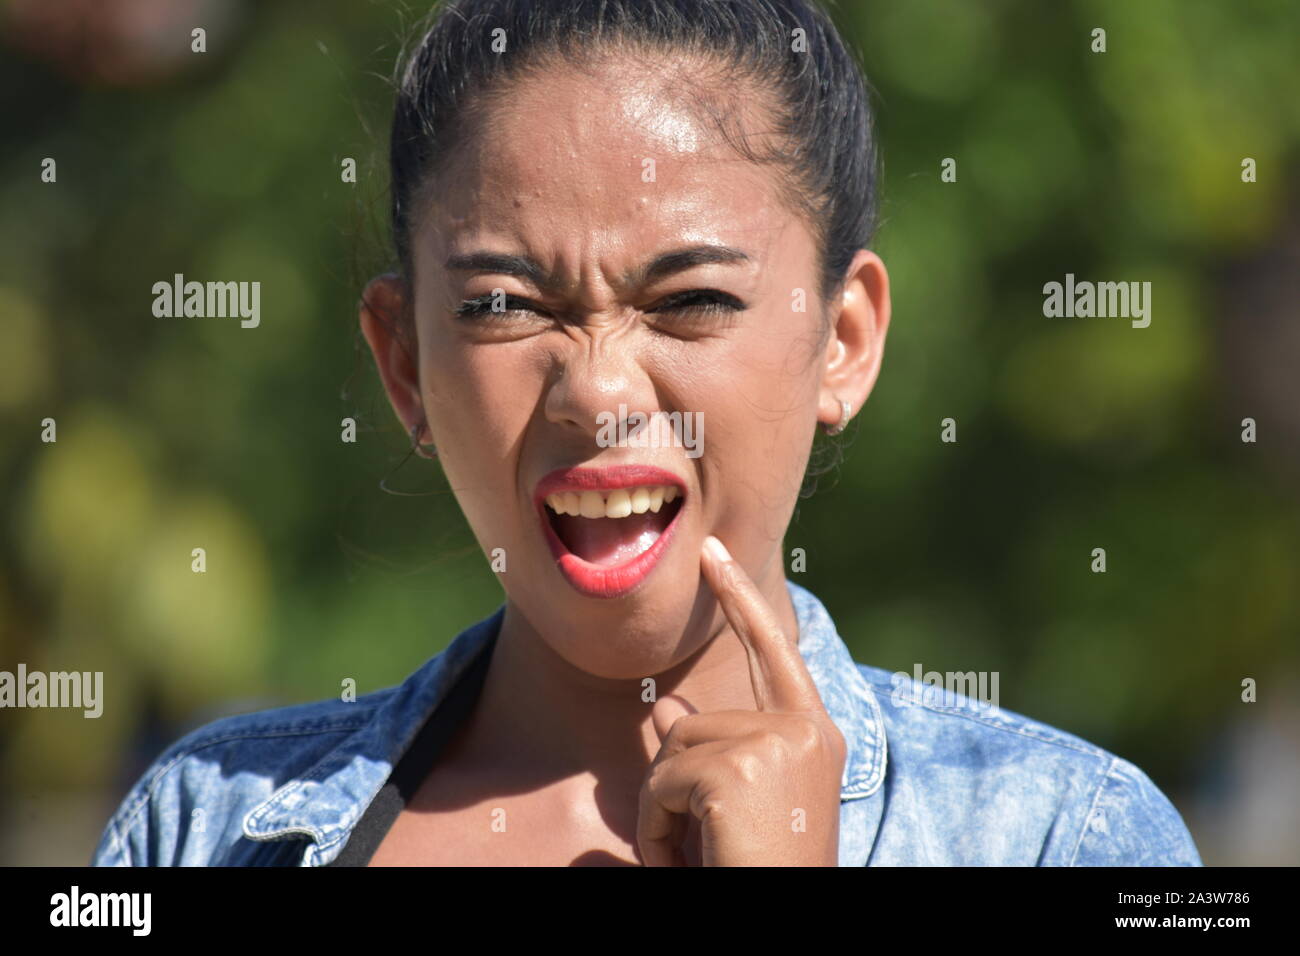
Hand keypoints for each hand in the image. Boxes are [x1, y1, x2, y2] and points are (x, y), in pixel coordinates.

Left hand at [636, 535, 846, 865]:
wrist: (782, 914)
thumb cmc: (760, 868)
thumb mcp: (733, 809)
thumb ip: (705, 752)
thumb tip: (665, 711)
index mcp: (813, 735)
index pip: (772, 649)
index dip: (739, 599)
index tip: (712, 553)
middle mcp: (805, 728)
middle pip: (694, 721)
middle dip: (673, 787)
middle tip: (698, 851)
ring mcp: (777, 741)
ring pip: (672, 751)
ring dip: (664, 815)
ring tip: (699, 859)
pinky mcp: (741, 764)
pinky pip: (661, 782)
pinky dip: (657, 831)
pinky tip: (690, 862)